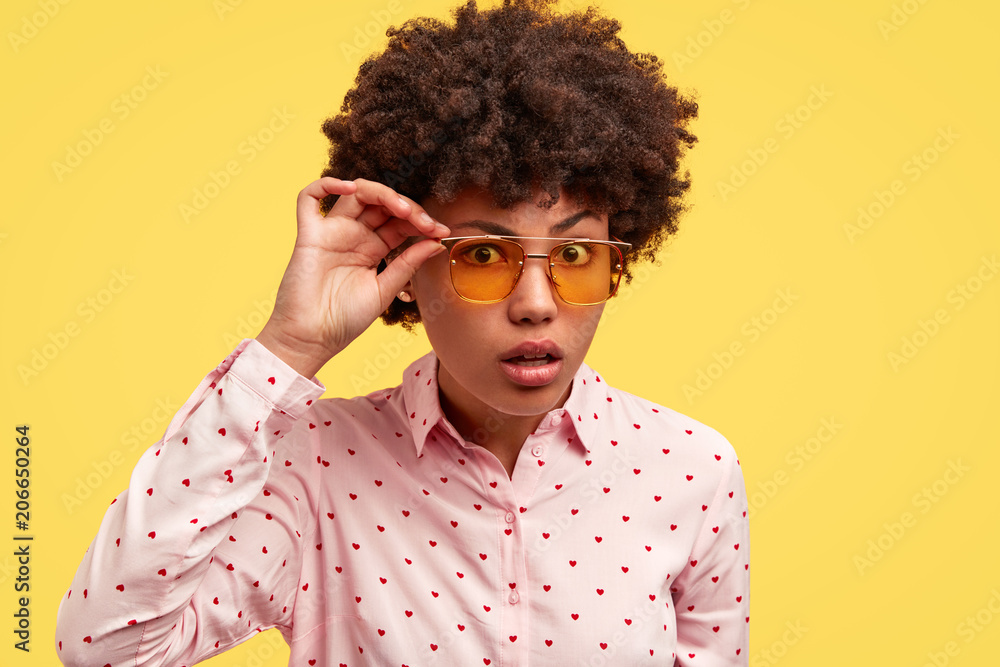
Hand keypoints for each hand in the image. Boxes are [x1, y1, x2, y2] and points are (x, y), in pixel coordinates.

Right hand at [256, 177, 449, 377]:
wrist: (313, 338)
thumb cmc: (346, 319)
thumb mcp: (385, 290)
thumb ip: (408, 264)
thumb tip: (435, 242)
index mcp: (373, 248)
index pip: (399, 221)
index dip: (421, 221)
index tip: (441, 231)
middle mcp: (353, 235)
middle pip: (382, 203)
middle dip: (408, 207)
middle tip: (427, 222)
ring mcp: (331, 232)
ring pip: (355, 193)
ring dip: (382, 193)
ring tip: (402, 209)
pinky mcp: (309, 235)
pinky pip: (309, 198)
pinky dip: (327, 184)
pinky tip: (350, 188)